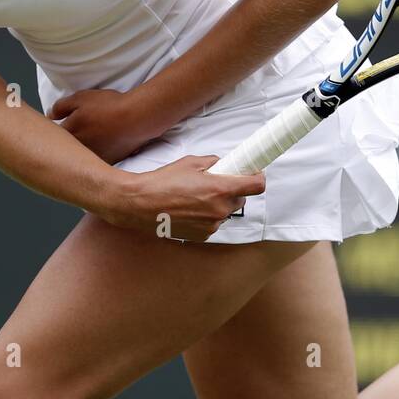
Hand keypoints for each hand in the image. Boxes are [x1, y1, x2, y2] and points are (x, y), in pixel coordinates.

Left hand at [47, 87, 163, 164]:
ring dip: (83, 148)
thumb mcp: (79, 98)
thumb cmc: (108, 106)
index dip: (55, 129)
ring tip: (95, 134)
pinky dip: (99, 153)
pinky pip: (98, 160)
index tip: (59, 125)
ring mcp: (94, 159)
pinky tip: (106, 142)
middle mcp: (78, 151)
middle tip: (79, 128)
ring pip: (82, 155)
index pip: (53, 135)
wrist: (135, 118)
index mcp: (69, 135)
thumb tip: (50, 115)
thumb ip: (60, 107)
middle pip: (66, 148)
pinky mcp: (108, 162)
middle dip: (68, 141)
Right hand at [102, 155, 266, 241]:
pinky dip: (207, 216)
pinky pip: (213, 223)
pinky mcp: (202, 235)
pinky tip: (189, 209)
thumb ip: (213, 162)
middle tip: (215, 182)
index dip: (258, 177)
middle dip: (233, 190)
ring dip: (218, 204)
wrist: (140, 203)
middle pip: (241, 199)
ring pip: (226, 212)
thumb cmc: (164, 181)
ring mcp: (212, 225)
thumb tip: (223, 164)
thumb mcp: (190, 163)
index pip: (256, 186)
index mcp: (221, 189)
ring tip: (196, 196)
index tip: (254, 173)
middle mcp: (220, 209)